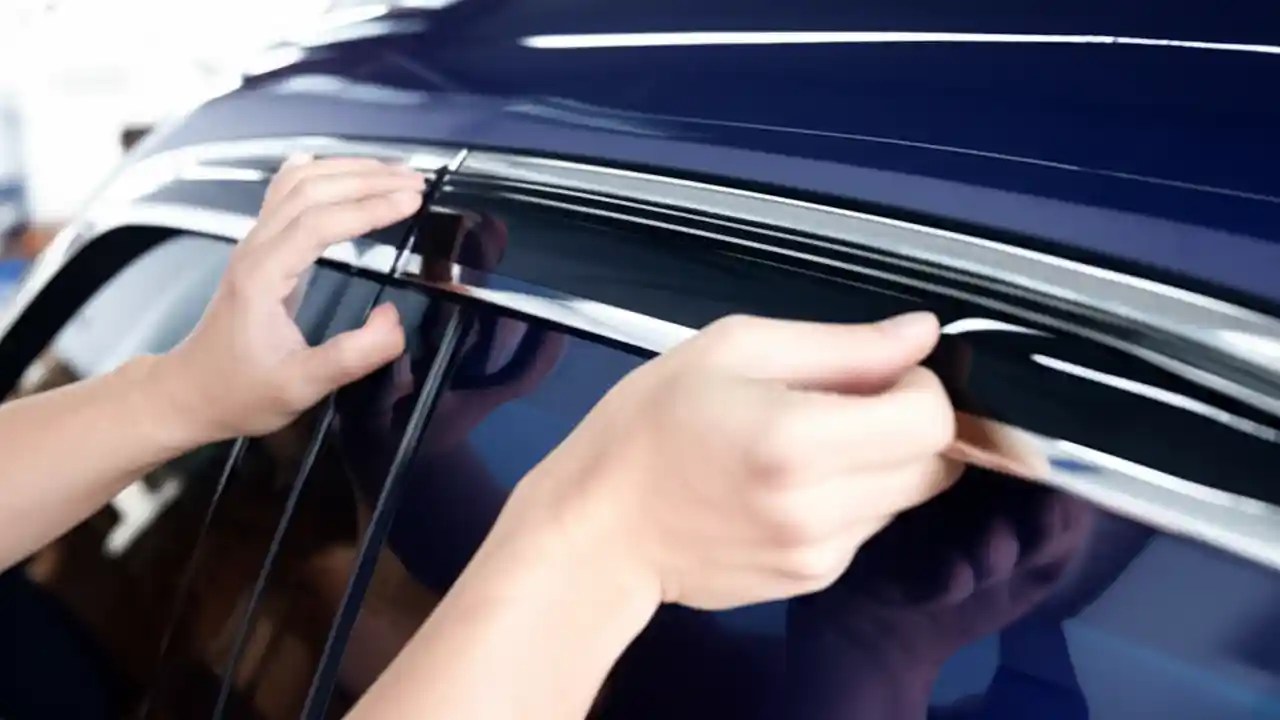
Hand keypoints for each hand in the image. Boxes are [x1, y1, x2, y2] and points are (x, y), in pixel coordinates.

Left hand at [155, 155, 421, 441]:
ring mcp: (254, 244)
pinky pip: (284, 195)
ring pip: (298, 184)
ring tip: (393, 174)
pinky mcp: (259, 249)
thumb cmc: (242, 392)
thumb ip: (353, 355)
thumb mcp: (302, 386)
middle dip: (367, 178)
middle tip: (417, 182)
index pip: (321, 222)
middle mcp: (256, 248)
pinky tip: (330, 164)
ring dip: (346, 171)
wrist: (191, 393)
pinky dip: (315, 174)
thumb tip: (394, 320)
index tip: (413, 201)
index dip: (369, 207)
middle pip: (311, 190)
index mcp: (264, 275)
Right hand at [494, 311, 961, 610]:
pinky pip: (867, 526)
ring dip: (878, 463)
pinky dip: (849, 498)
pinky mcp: (813, 580)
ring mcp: (820, 555)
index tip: (875, 371)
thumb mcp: (731, 348)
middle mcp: (821, 509)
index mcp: (799, 440)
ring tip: (804, 445)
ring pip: (906, 496)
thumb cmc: (649, 424)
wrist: (599, 529)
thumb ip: (839, 343)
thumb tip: (923, 334)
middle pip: (933, 463)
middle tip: (840, 404)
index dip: (917, 385)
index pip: (931, 419)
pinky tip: (787, 484)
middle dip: (905, 425)